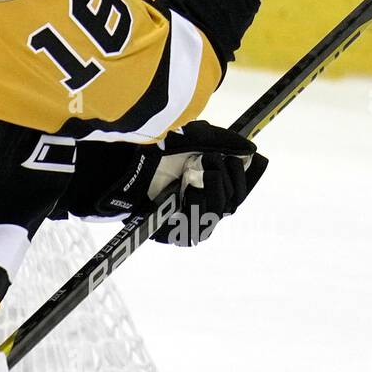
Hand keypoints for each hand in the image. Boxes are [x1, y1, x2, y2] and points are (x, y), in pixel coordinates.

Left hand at [59, 121, 267, 245]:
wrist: (121, 163)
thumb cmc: (155, 150)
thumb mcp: (194, 138)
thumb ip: (223, 142)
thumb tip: (250, 150)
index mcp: (204, 184)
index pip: (234, 191)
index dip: (240, 178)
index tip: (239, 160)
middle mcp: (197, 204)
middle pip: (228, 204)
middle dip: (224, 180)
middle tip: (211, 159)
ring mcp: (184, 220)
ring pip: (214, 216)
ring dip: (211, 192)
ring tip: (195, 172)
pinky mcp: (170, 233)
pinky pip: (194, 230)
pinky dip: (196, 208)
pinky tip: (188, 191)